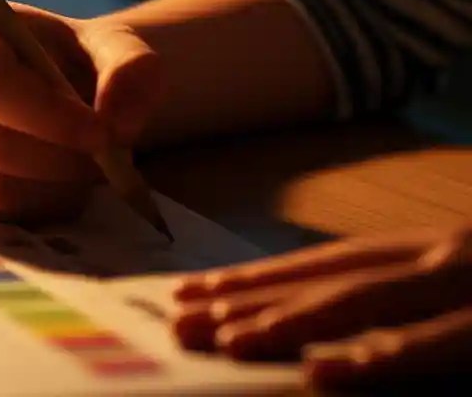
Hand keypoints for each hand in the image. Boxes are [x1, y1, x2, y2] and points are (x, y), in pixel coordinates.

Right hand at [0, 0, 161, 221]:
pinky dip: (36, 209)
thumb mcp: (116, 49)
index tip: (101, 134)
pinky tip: (58, 184)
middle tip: (105, 158)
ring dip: (52, 187)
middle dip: (58, 159)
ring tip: (84, 166)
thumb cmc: (77, 63)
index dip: (44, 114)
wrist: (63, 95)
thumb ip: (131, 70)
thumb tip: (116, 122)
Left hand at [173, 226, 471, 388]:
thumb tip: (322, 342)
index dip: (256, 278)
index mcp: (427, 252)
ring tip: (228, 342)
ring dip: (291, 321)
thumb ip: (405, 310)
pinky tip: (321, 370)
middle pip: (326, 280)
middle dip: (248, 302)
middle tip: (179, 325)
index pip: (325, 264)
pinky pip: (442, 344)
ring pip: (365, 302)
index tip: (191, 292)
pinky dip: (383, 357)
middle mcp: (441, 257)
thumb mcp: (462, 298)